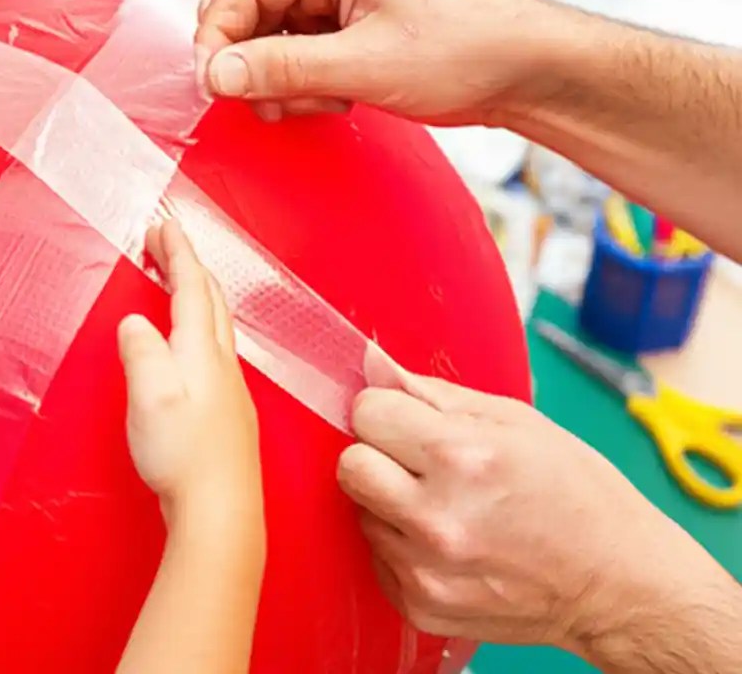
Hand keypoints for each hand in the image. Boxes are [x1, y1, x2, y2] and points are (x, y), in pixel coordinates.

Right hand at [118, 219, 261, 518]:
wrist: (220, 513)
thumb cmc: (184, 457)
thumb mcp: (150, 396)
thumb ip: (142, 352)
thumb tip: (135, 324)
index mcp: (202, 352)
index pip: (192, 287)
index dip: (177, 252)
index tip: (163, 224)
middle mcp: (222, 365)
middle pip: (210, 300)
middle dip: (187, 265)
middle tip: (164, 243)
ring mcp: (229, 390)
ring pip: (216, 325)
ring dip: (195, 295)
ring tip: (175, 284)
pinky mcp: (226, 415)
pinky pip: (214, 352)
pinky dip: (198, 328)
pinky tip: (189, 346)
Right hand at [195, 0, 548, 123]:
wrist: (522, 74)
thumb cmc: (463, 50)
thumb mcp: (364, 63)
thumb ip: (284, 69)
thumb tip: (215, 75)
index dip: (220, 36)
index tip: (211, 82)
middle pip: (252, 16)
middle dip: (251, 64)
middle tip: (267, 101)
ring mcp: (338, 6)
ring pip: (270, 44)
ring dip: (280, 83)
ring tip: (323, 100)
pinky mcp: (347, 37)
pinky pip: (296, 62)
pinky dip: (303, 89)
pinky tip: (337, 100)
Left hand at [339, 367, 730, 651]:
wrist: (620, 586)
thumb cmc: (577, 496)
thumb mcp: (517, 422)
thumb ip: (433, 393)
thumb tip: (372, 364)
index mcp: (462, 457)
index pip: (366, 413)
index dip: (387, 412)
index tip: (409, 422)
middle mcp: (436, 517)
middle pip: (349, 465)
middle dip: (376, 455)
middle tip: (419, 464)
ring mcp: (425, 569)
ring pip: (361, 512)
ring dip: (391, 503)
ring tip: (448, 507)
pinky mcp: (419, 605)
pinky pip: (378, 557)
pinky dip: (403, 546)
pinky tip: (451, 544)